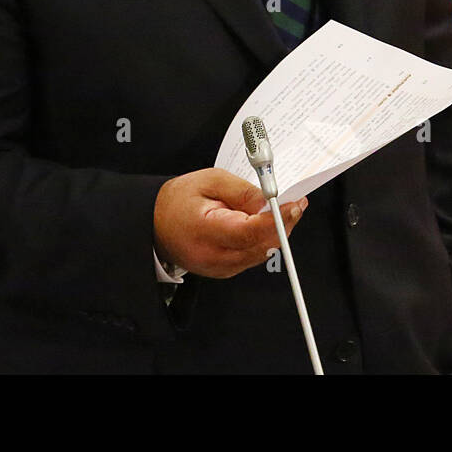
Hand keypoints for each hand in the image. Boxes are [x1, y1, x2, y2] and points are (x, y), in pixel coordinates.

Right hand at [153, 167, 307, 278]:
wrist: (155, 223)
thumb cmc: (179, 200)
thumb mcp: (211, 181)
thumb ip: (243, 192)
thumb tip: (271, 201)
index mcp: (205, 231)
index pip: (248, 231)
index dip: (276, 219)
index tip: (294, 205)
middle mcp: (213, 256)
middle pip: (260, 246)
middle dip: (283, 225)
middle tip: (297, 204)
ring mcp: (219, 268)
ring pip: (260, 254)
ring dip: (277, 233)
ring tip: (286, 209)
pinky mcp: (224, 270)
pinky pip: (253, 257)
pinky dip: (265, 240)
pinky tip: (269, 223)